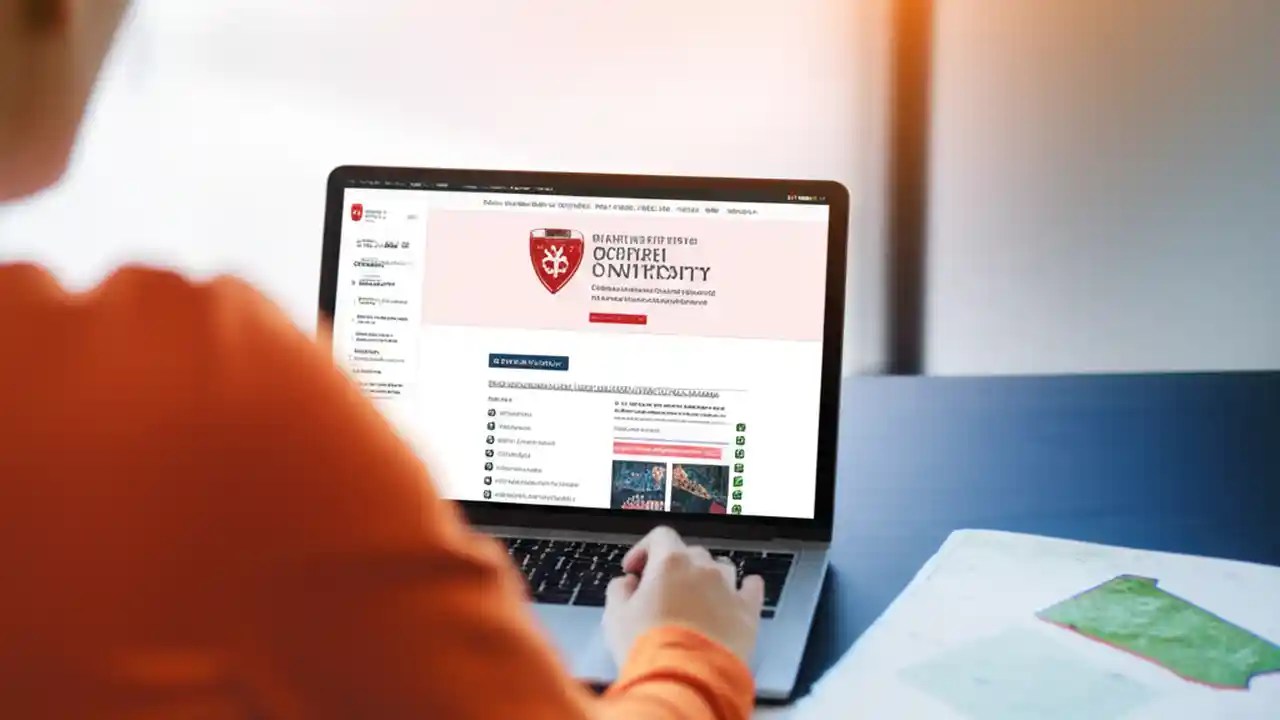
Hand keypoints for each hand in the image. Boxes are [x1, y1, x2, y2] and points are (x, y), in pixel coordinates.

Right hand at [602, 526, 764, 664]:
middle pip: (690, 553)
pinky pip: (751, 589)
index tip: (636, 568)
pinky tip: (739, 593)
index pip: (660, 537)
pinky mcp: (747, 614)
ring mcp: (728, 589)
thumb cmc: (648, 648)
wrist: (684, 679)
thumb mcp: (616, 617)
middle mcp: (703, 569)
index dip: (644, 550)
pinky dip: (744, 588)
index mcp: (670, 562)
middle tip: (660, 591)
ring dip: (706, 578)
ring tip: (695, 599)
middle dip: (674, 568)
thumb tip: (625, 583)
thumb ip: (619, 591)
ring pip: (720, 568)